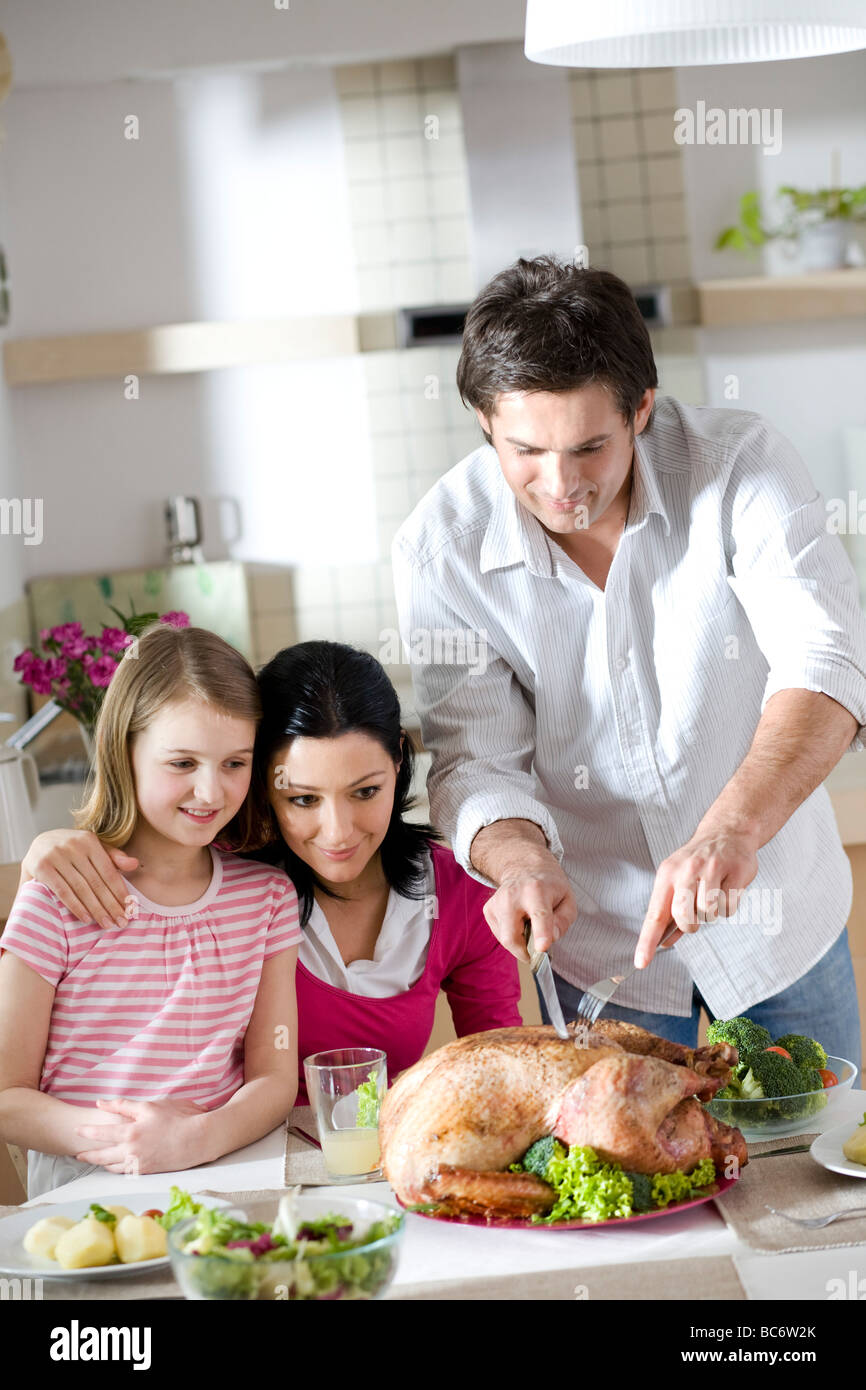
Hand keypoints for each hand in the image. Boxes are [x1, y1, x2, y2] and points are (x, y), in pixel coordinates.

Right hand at [21, 830, 139, 929]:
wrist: (38, 845)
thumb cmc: (72, 850)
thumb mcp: (92, 848)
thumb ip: (112, 856)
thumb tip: (134, 864)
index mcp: (89, 840)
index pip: (109, 871)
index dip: (120, 892)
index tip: (129, 910)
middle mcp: (73, 845)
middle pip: (96, 882)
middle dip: (110, 905)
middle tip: (121, 922)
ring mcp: (56, 855)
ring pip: (81, 888)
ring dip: (96, 909)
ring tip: (106, 923)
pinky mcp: (41, 867)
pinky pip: (62, 891)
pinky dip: (75, 906)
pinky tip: (86, 918)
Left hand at [74, 1097, 210, 1173]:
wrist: (198, 1139)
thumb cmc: (177, 1118)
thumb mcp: (149, 1106)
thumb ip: (124, 1105)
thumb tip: (101, 1102)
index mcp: (131, 1132)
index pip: (101, 1133)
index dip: (87, 1132)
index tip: (77, 1130)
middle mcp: (131, 1151)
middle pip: (101, 1156)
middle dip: (88, 1155)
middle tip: (78, 1154)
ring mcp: (139, 1163)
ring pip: (112, 1167)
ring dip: (100, 1163)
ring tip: (93, 1159)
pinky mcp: (147, 1171)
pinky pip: (125, 1172)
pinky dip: (115, 1169)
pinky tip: (113, 1165)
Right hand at [483, 862, 576, 959]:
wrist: (525, 868)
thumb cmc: (549, 888)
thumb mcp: (568, 900)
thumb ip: (563, 921)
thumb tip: (551, 938)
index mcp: (537, 890)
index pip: (539, 915)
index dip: (541, 933)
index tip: (542, 948)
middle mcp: (512, 895)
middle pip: (512, 936)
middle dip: (524, 951)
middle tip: (537, 948)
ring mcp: (497, 902)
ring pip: (505, 939)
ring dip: (520, 942)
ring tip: (529, 924)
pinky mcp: (489, 910)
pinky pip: (500, 935)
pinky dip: (512, 935)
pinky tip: (519, 922)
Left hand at [635, 826, 759, 968]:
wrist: (727, 832)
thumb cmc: (698, 862)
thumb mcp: (676, 880)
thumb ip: (670, 912)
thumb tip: (663, 943)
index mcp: (667, 874)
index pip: (655, 914)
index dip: (647, 941)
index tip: (641, 962)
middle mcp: (687, 870)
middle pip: (684, 917)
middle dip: (691, 925)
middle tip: (696, 914)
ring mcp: (712, 869)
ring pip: (709, 913)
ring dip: (712, 913)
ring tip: (714, 895)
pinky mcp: (736, 871)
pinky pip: (729, 907)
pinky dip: (729, 906)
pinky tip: (728, 889)